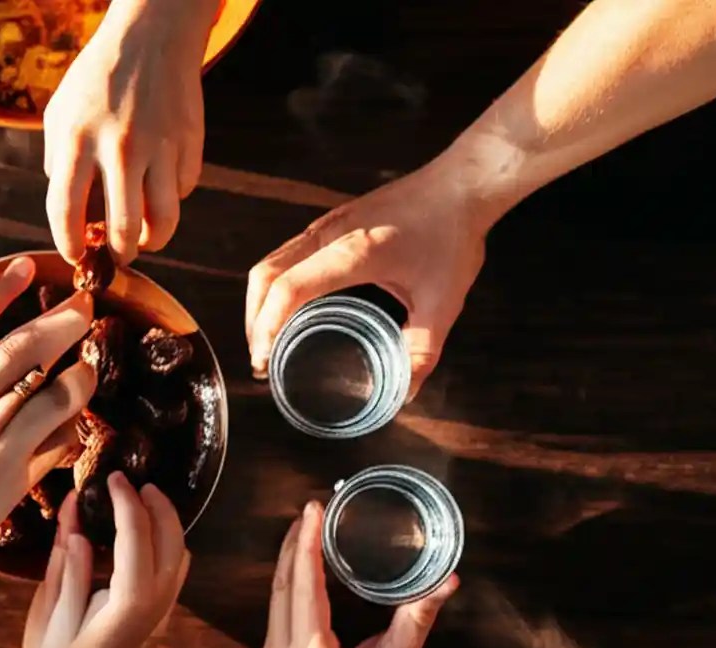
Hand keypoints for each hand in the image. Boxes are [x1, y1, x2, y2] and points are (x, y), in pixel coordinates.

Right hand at [0, 256, 95, 573]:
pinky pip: (57, 442)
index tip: (26, 266)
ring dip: (81, 374)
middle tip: (86, 305)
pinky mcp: (11, 480)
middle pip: (23, 349)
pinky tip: (79, 428)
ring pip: (54, 392)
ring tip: (90, 367)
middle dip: (62, 322)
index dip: (2, 291)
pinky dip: (72, 431)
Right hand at [13, 472, 189, 647]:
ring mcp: (161, 608)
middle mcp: (155, 602)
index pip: (136, 532)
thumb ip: (68, 556)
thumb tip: (74, 509)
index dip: (125, 499)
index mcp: (130, 598)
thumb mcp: (53, 604)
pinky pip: (175, 568)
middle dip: (156, 504)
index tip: (112, 476)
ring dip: (165, 521)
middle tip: (130, 481)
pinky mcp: (157, 612)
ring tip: (138, 498)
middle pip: (172, 538)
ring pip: (180, 552)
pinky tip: (142, 531)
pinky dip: (166, 541)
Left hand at [44, 0, 216, 264]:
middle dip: (117, 256)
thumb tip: (74, 214)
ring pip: (163, 221)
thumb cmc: (98, 80)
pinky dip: (172, 198)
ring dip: (152, 241)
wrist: (150, 37)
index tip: (75, 255)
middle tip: (115, 257)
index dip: (68, 245)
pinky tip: (159, 187)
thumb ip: (60, 164)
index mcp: (78, 139)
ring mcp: (159, 146)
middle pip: (122, 229)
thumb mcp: (60, 114)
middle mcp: (119, 147)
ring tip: (143, 240)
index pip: (65, 212)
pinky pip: (182, 191)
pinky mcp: (189, 144)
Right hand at [245, 160, 495, 397]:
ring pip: (270, 263)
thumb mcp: (443, 301)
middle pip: (264, 277)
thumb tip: (405, 394)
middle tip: (261, 361)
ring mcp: (326, 226)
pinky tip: (287, 308)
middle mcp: (328, 235)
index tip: (263, 363)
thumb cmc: (453, 235)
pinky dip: (274, 285)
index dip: (266, 328)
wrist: (462, 184)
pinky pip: (286, 254)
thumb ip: (422, 350)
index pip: (288, 289)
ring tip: (267, 339)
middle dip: (253, 322)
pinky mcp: (331, 224)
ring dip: (259, 302)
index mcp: (352, 253)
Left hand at [260, 502, 457, 647]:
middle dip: (296, 543)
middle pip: (284, 586)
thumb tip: (449, 579)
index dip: (307, 545)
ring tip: (304, 524)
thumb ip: (420, 615)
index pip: (305, 589)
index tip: (312, 512)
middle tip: (311, 510)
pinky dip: (289, 577)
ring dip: (289, 557)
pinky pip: (276, 606)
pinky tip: (300, 556)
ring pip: (275, 594)